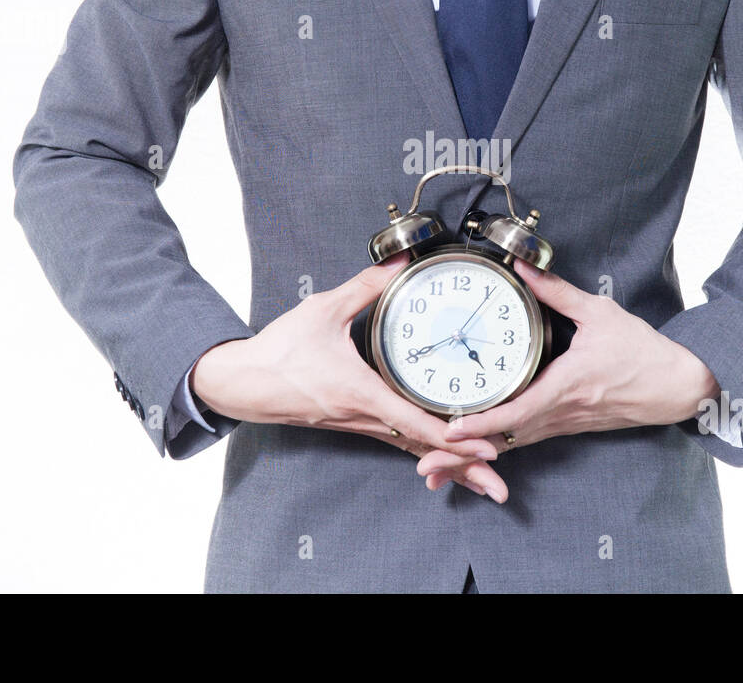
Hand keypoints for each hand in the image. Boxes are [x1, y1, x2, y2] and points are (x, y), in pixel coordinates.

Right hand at [192, 256, 507, 500]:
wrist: (244, 383)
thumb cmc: (280, 351)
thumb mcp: (323, 309)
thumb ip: (365, 286)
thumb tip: (399, 260)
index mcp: (359, 392)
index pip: (412, 421)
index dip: (450, 437)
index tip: (482, 445)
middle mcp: (362, 417)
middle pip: (421, 448)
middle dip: (461, 467)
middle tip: (499, 483)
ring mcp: (358, 425)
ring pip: (411, 450)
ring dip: (448, 465)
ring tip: (485, 478)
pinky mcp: (354, 424)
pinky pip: (396, 443)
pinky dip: (425, 453)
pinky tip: (445, 460)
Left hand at [422, 260, 719, 487]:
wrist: (677, 385)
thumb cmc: (641, 351)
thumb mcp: (600, 312)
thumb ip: (557, 292)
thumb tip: (523, 265)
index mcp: (566, 385)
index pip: (517, 412)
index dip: (482, 424)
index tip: (452, 427)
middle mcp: (562, 411)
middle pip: (506, 438)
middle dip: (466, 451)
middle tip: (428, 458)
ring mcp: (566, 423)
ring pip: (515, 444)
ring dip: (479, 453)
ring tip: (442, 460)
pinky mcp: (570, 425)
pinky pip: (529, 439)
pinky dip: (502, 444)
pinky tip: (479, 444)